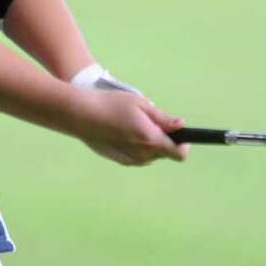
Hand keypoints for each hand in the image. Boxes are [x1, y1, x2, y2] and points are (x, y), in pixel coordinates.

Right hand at [71, 90, 189, 164]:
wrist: (81, 115)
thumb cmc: (111, 104)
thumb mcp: (141, 105)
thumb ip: (163, 118)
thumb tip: (181, 125)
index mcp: (151, 140)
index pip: (179, 153)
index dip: (184, 143)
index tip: (180, 133)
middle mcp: (143, 155)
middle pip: (165, 152)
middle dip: (164, 139)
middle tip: (149, 121)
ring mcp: (131, 160)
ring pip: (151, 155)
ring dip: (150, 143)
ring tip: (134, 124)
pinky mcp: (121, 161)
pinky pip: (138, 157)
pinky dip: (138, 146)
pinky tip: (124, 132)